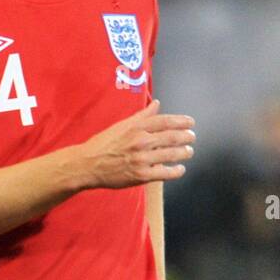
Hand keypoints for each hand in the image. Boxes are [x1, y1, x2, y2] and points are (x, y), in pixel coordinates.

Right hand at [77, 100, 194, 189]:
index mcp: (136, 127)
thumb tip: (157, 103)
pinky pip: (164, 173)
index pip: (165, 121)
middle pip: (171, 137)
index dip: (181, 121)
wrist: (87, 164)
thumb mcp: (122, 125)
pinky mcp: (140, 175)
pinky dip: (175, 171)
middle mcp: (140, 141)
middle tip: (192, 137)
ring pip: (170, 154)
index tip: (190, 122)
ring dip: (184, 153)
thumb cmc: (104, 143)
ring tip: (188, 151)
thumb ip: (142, 115)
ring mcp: (141, 159)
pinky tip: (180, 169)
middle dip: (186, 137)